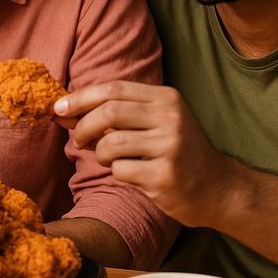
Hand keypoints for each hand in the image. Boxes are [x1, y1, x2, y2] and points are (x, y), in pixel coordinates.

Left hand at [55, 81, 238, 227]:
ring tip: (110, 160)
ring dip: (99, 154)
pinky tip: (134, 175)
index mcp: (166, 98)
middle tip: (78, 140)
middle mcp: (170, 118)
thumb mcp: (156, 121)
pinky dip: (116, 173)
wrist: (218, 188)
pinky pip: (120, 171)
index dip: (81, 97)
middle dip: (83, 127)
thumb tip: (65, 109)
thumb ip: (118, 113)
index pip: (113, 88)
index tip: (59, 107)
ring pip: (110, 144)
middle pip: (108, 112)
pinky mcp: (165, 175)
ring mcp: (169, 147)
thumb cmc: (176, 152)